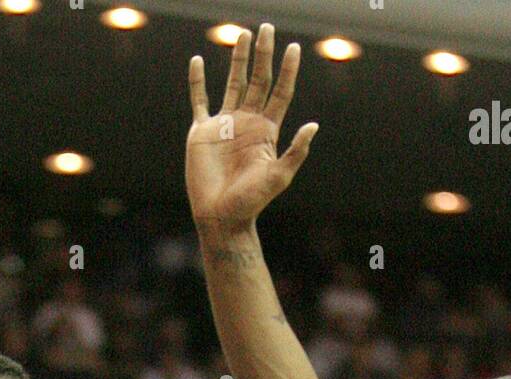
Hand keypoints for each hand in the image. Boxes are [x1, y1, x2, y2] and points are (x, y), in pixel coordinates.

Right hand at [186, 23, 317, 233]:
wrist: (221, 217)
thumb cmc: (251, 202)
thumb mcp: (278, 177)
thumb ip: (295, 151)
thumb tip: (313, 126)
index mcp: (267, 131)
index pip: (280, 93)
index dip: (287, 71)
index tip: (294, 48)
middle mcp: (247, 123)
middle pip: (258, 80)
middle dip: (263, 55)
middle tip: (267, 28)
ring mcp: (224, 125)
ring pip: (232, 83)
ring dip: (237, 59)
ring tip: (242, 34)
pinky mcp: (202, 132)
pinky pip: (199, 100)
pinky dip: (197, 81)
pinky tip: (197, 60)